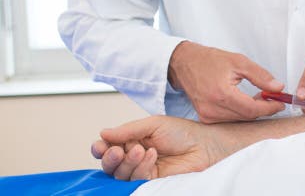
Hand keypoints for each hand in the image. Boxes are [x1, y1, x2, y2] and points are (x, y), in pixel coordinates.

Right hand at [90, 116, 225, 179]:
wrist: (204, 145)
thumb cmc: (183, 132)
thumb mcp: (154, 124)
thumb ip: (129, 130)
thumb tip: (103, 133)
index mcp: (133, 140)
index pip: (109, 147)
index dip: (101, 147)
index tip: (100, 145)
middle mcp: (134, 156)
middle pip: (110, 163)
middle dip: (109, 157)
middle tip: (116, 151)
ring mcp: (142, 170)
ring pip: (120, 173)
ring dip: (127, 161)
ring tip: (141, 149)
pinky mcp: (151, 181)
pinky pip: (136, 178)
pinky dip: (141, 166)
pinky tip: (152, 155)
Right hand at [168, 41, 284, 122]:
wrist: (185, 63)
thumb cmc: (210, 60)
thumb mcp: (239, 61)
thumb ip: (260, 76)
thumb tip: (278, 88)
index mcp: (221, 94)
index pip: (252, 109)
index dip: (269, 108)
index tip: (281, 103)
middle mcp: (212, 109)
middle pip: (247, 116)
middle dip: (263, 108)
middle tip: (273, 97)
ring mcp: (207, 116)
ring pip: (239, 119)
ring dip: (252, 110)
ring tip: (260, 96)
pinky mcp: (205, 118)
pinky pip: (230, 119)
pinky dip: (241, 112)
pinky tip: (245, 101)